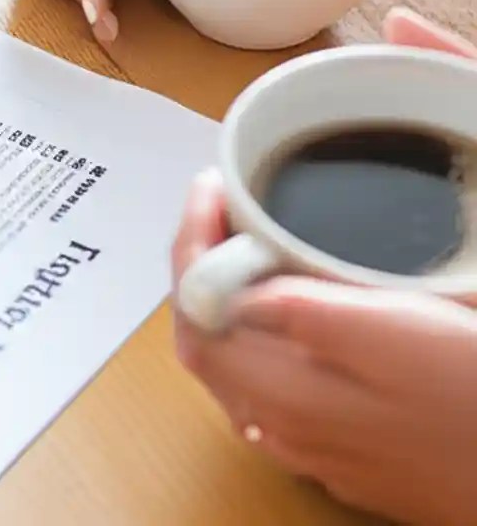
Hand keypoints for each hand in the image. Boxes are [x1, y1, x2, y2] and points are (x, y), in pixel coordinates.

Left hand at [171, 11, 476, 524]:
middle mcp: (277, 425)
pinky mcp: (335, 452)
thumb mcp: (398, 332)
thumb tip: (232, 289)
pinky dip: (255, 340)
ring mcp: (304, 446)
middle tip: (221, 210)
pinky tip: (282, 318)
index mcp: (278, 390)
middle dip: (199, 268)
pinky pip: (267, 389)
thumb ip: (305, 312)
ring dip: (222, 305)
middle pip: (204, 338)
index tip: (211, 190)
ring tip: (242, 250)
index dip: (192, 243)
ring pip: (232, 366)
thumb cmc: (473, 397)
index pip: (194, 308)